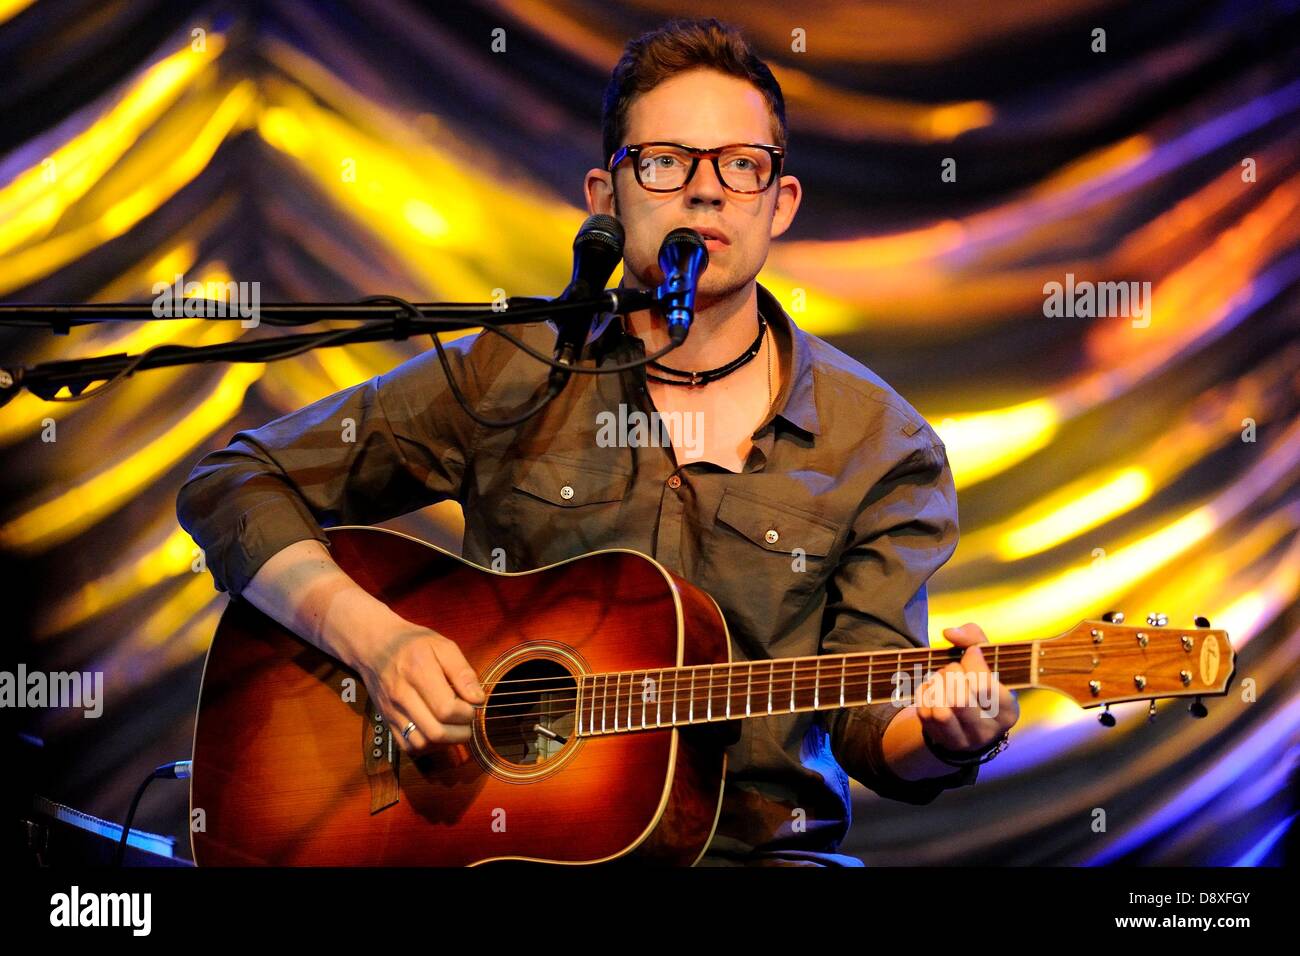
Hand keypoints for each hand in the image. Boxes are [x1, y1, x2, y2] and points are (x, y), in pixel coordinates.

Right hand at [351, 619, 485, 754]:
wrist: (375, 646)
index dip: (466, 713)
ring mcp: (392, 711)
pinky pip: (408, 746)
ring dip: (444, 742)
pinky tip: (438, 732)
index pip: (446, 709)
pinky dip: (427, 746)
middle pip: (435, 732)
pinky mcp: (387, 721)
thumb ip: (462, 672)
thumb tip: (477, 699)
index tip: (472, 704)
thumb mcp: (443, 646)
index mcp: (418, 671)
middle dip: (460, 733)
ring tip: (454, 727)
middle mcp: (402, 695)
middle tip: (467, 720)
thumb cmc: (413, 644)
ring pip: (421, 744)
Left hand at [916, 622, 1018, 753]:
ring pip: (941, 711)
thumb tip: (949, 632)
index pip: (984, 686)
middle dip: (951, 674)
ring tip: (941, 678)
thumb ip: (974, 637)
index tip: (970, 653)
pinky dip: (925, 695)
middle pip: (960, 699)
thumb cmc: (982, 680)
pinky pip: (924, 714)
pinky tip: (933, 689)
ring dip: (937, 686)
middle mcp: (988, 731)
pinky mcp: (941, 741)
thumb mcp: (989, 659)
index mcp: (1008, 711)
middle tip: (953, 668)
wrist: (970, 716)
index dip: (970, 663)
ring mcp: (964, 740)